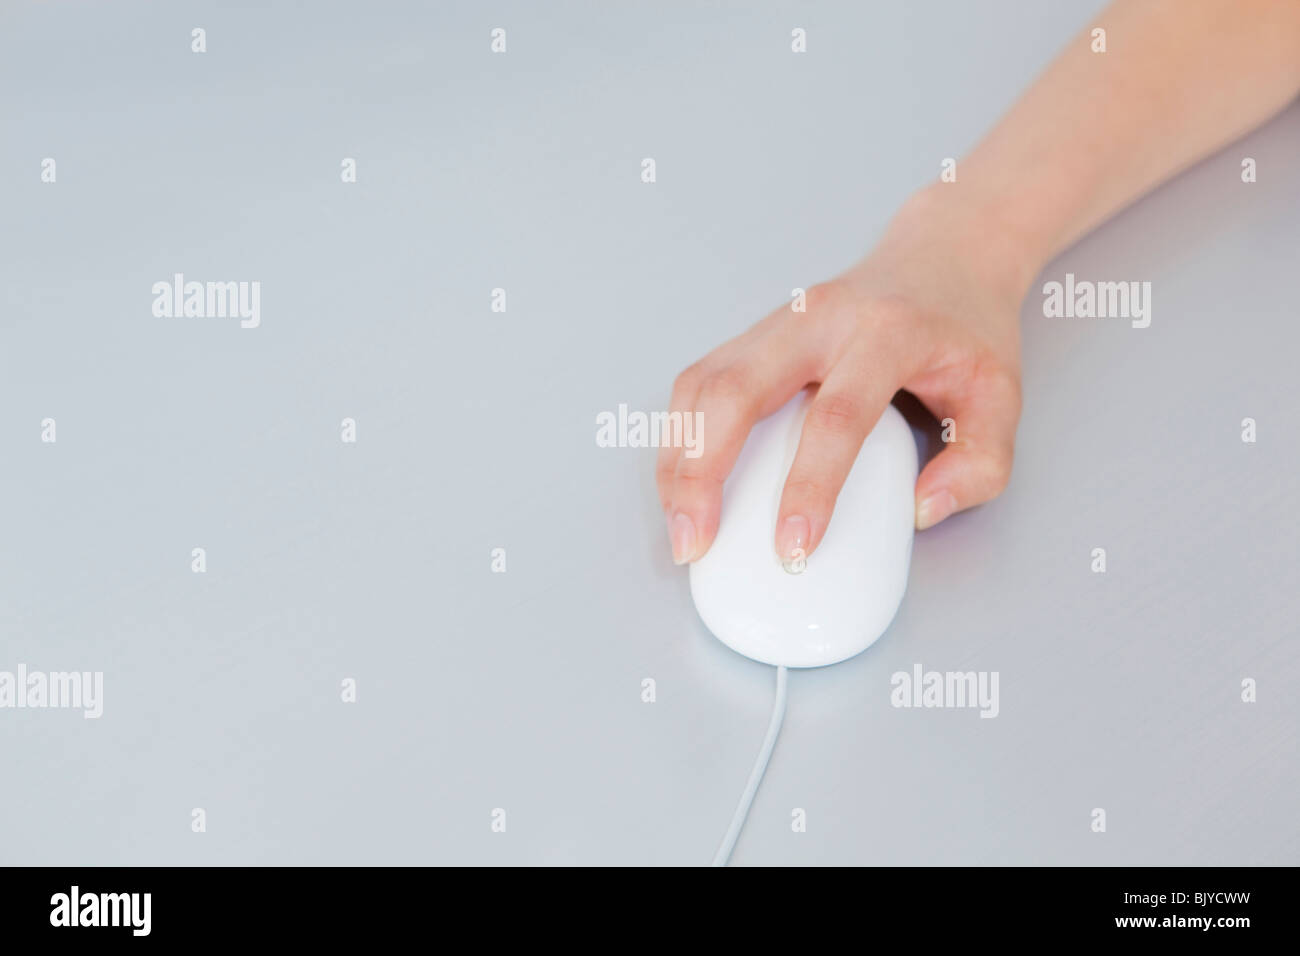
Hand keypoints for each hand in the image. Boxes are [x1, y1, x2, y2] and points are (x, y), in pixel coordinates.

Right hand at [657, 186, 1034, 566]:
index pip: (835, 416)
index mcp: (886, 333)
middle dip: (702, 473)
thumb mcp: (1003, 396)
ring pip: (702, 384)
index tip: (793, 548)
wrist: (942, 255)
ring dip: (678, 457)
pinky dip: (681, 436)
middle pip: (736, 390)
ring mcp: (776, 321)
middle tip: (694, 541)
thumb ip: (979, 464)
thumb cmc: (967, 330)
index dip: (809, 487)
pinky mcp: (752, 333)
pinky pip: (698, 383)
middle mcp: (818, 318)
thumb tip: (921, 511)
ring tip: (681, 523)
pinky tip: (682, 480)